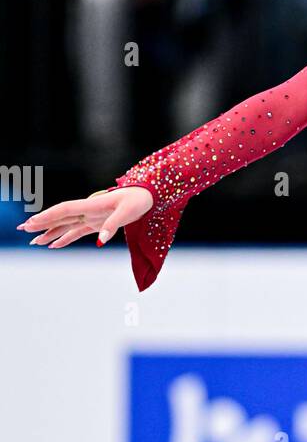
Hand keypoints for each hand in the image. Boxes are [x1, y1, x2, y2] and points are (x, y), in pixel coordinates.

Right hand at [17, 186, 153, 248]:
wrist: (147, 195)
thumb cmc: (138, 200)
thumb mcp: (128, 212)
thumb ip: (113, 225)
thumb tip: (100, 240)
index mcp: (91, 205)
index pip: (64, 210)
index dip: (48, 217)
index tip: (32, 223)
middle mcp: (87, 210)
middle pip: (60, 217)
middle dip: (42, 223)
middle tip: (23, 230)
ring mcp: (91, 217)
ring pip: (65, 225)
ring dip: (50, 232)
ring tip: (34, 241)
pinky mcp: (97, 223)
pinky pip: (77, 231)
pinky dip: (65, 238)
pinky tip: (54, 245)